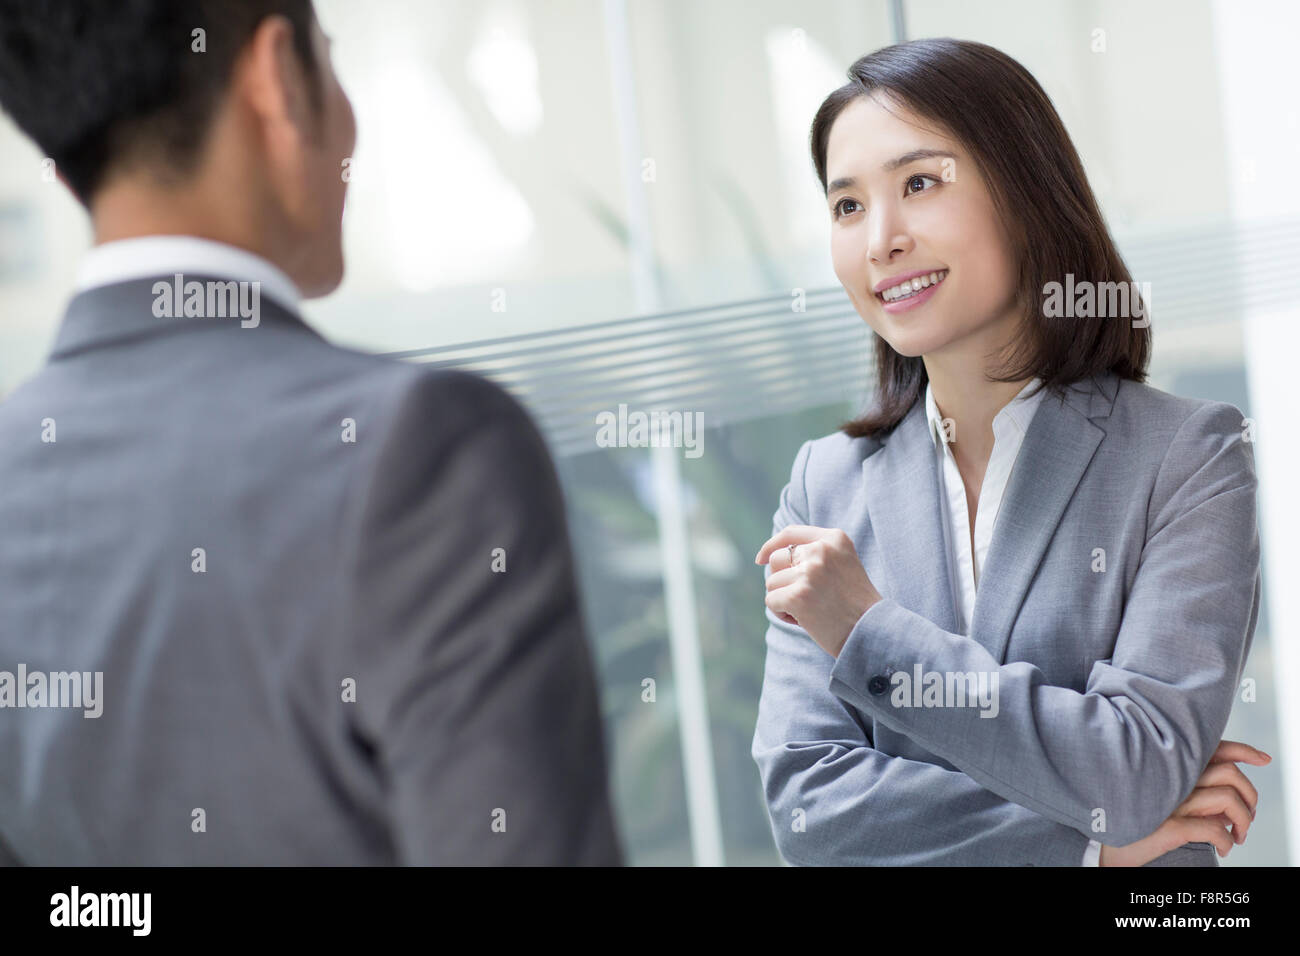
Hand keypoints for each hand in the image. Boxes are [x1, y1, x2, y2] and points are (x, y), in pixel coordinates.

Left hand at [755, 525, 882, 656]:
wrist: (871, 633)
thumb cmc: (854, 604)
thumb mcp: (842, 565)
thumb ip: (815, 554)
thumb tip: (770, 556)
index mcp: (834, 539)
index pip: (791, 533)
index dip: (771, 545)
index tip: (760, 559)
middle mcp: (821, 550)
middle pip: (776, 559)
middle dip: (781, 581)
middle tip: (805, 599)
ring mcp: (809, 572)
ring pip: (771, 582)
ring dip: (784, 600)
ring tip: (810, 611)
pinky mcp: (798, 595)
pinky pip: (771, 601)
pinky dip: (782, 614)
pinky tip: (805, 621)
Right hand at [1099, 740, 1270, 865]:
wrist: (1101, 842)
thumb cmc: (1130, 816)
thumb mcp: (1157, 791)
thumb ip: (1187, 783)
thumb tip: (1227, 795)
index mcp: (1169, 765)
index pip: (1214, 747)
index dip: (1244, 750)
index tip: (1262, 759)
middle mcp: (1171, 777)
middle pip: (1230, 773)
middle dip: (1249, 796)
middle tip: (1247, 815)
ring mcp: (1171, 801)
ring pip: (1228, 799)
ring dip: (1243, 820)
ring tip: (1237, 834)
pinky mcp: (1171, 826)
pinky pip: (1215, 829)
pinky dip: (1227, 840)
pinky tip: (1222, 846)